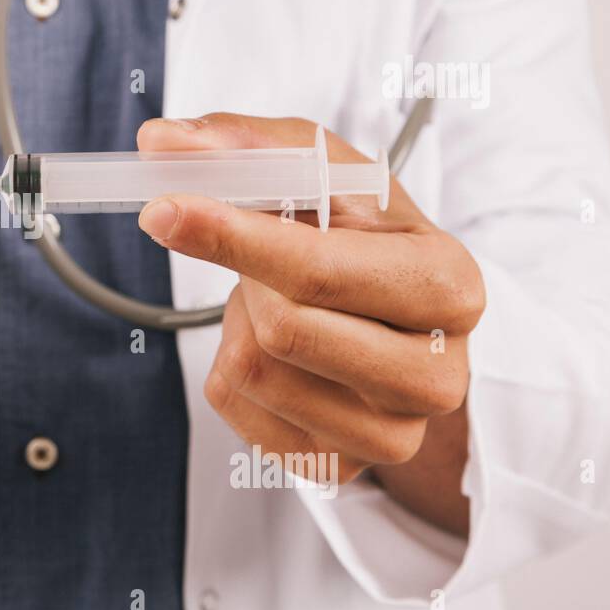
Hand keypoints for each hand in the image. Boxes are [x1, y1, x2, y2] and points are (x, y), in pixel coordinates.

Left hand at [136, 113, 485, 486]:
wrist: (394, 317)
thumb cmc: (361, 236)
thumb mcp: (323, 171)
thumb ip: (245, 145)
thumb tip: (160, 141)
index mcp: (450, 286)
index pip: (318, 271)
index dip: (232, 236)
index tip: (163, 209)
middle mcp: (438, 375)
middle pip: (282, 330)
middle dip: (249, 282)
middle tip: (261, 261)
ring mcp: (393, 435)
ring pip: (252, 372)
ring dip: (240, 323)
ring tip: (280, 303)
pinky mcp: (339, 467)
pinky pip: (236, 407)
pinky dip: (232, 365)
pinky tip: (277, 350)